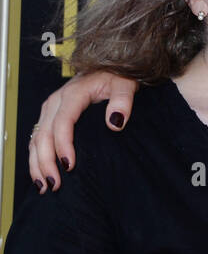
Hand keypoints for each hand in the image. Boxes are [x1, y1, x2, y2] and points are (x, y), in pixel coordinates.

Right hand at [28, 71, 139, 192]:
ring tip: (44, 186)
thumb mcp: (125, 84)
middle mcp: (56, 102)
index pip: (63, 123)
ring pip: (36, 139)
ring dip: (37, 163)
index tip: (69, 165)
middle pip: (44, 134)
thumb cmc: (117, 76)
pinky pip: (37, 138)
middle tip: (54, 184)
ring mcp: (50, 109)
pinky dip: (36, 157)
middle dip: (46, 161)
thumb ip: (123, 101)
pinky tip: (40, 174)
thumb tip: (116, 123)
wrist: (108, 67)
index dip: (63, 145)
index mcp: (73, 94)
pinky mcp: (50, 116)